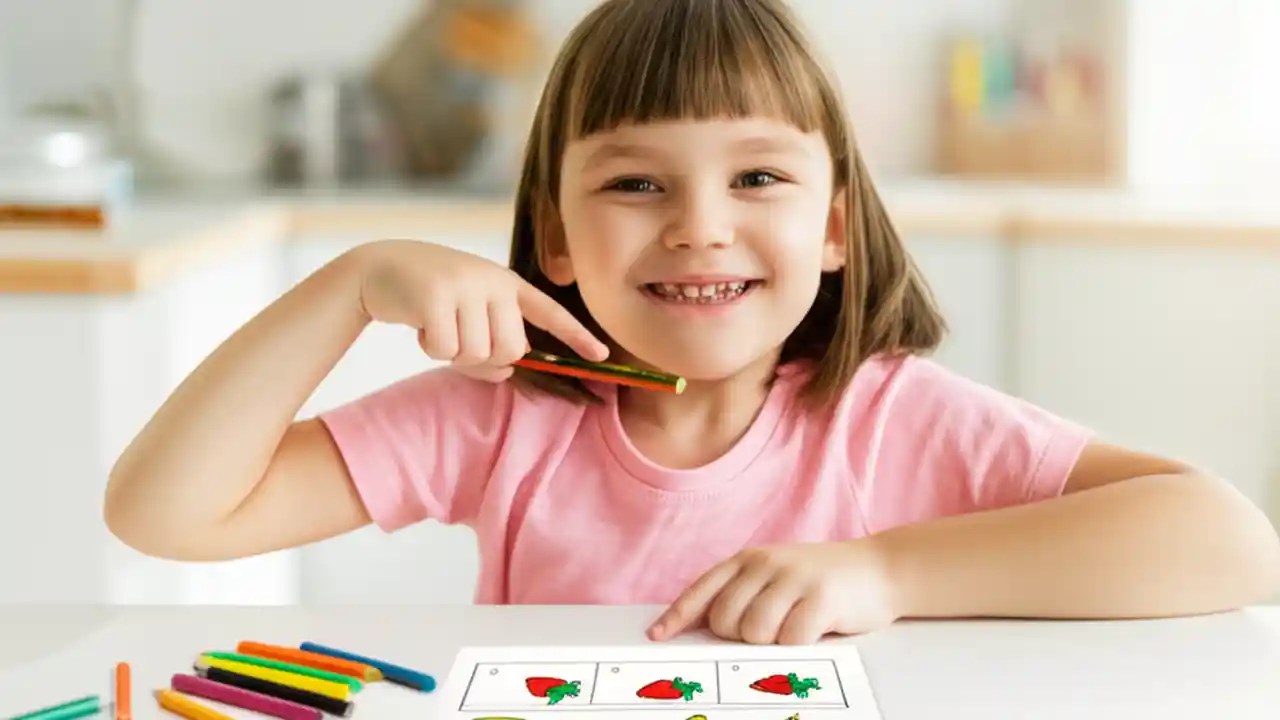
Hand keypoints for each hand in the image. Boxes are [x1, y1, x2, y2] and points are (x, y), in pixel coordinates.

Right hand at [354, 239, 608, 380]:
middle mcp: (492, 280)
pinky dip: (431, 348)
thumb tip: (509, 372)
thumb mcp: (467, 316)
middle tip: (457, 338)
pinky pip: (446, 350)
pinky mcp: (436, 296)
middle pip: (510, 350)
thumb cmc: (431, 298)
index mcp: (507, 284)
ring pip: (477, 353)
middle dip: (483, 358)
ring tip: (436, 325)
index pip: (549, 311)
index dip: (576, 335)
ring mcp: (465, 285)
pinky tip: (420, 324)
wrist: (379, 268)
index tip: (602, 354)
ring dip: (452, 354)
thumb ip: (492, 345)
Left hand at [647, 539, 901, 644]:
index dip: (678, 615)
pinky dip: (799, 646)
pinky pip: (790, 640)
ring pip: (754, 632)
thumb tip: (700, 629)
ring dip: (771, 643)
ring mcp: (793, 579)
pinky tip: (814, 629)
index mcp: (749, 559)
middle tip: (771, 628)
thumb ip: (743, 594)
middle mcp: (765, 564)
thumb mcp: (776, 575)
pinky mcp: (820, 598)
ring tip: (794, 626)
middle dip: (740, 637)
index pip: (703, 589)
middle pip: (725, 620)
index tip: (657, 636)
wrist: (879, 569)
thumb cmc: (820, 581)